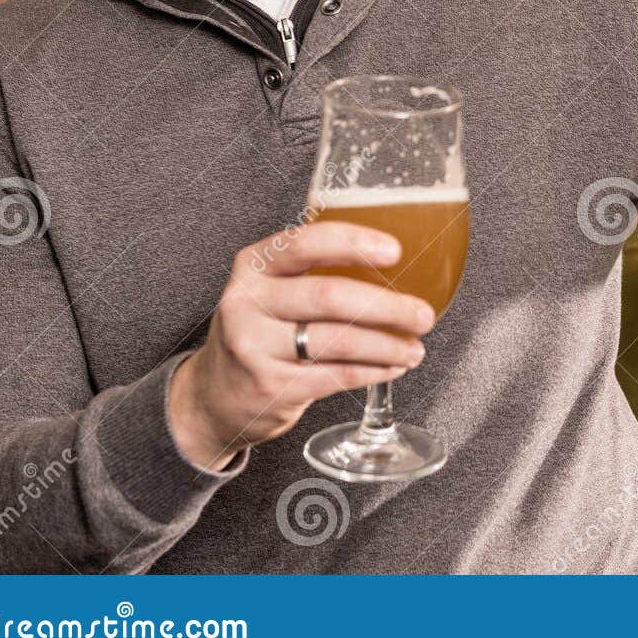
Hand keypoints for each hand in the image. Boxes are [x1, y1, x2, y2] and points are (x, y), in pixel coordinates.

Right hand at [167, 221, 434, 470]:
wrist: (214, 394)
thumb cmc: (261, 328)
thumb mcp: (272, 287)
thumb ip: (317, 267)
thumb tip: (402, 260)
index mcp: (254, 265)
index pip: (305, 243)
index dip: (354, 244)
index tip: (395, 251)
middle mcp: (248, 303)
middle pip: (330, 296)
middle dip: (388, 306)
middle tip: (423, 315)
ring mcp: (255, 347)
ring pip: (339, 341)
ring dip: (388, 345)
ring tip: (415, 347)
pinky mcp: (270, 387)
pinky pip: (337, 376)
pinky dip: (374, 370)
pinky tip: (394, 366)